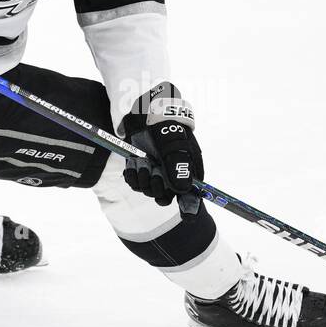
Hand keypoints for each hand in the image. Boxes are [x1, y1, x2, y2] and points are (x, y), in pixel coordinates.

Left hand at [121, 81, 202, 209]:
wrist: (142, 109)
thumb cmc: (163, 122)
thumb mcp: (172, 141)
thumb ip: (177, 165)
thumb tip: (183, 190)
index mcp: (188, 168)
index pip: (193, 195)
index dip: (191, 207)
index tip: (187, 217)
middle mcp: (173, 174)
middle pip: (166, 197)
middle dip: (156, 187)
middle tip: (153, 171)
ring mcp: (157, 172)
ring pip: (148, 191)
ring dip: (142, 177)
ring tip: (142, 161)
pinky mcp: (142, 169)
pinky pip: (135, 184)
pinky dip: (132, 175)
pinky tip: (133, 164)